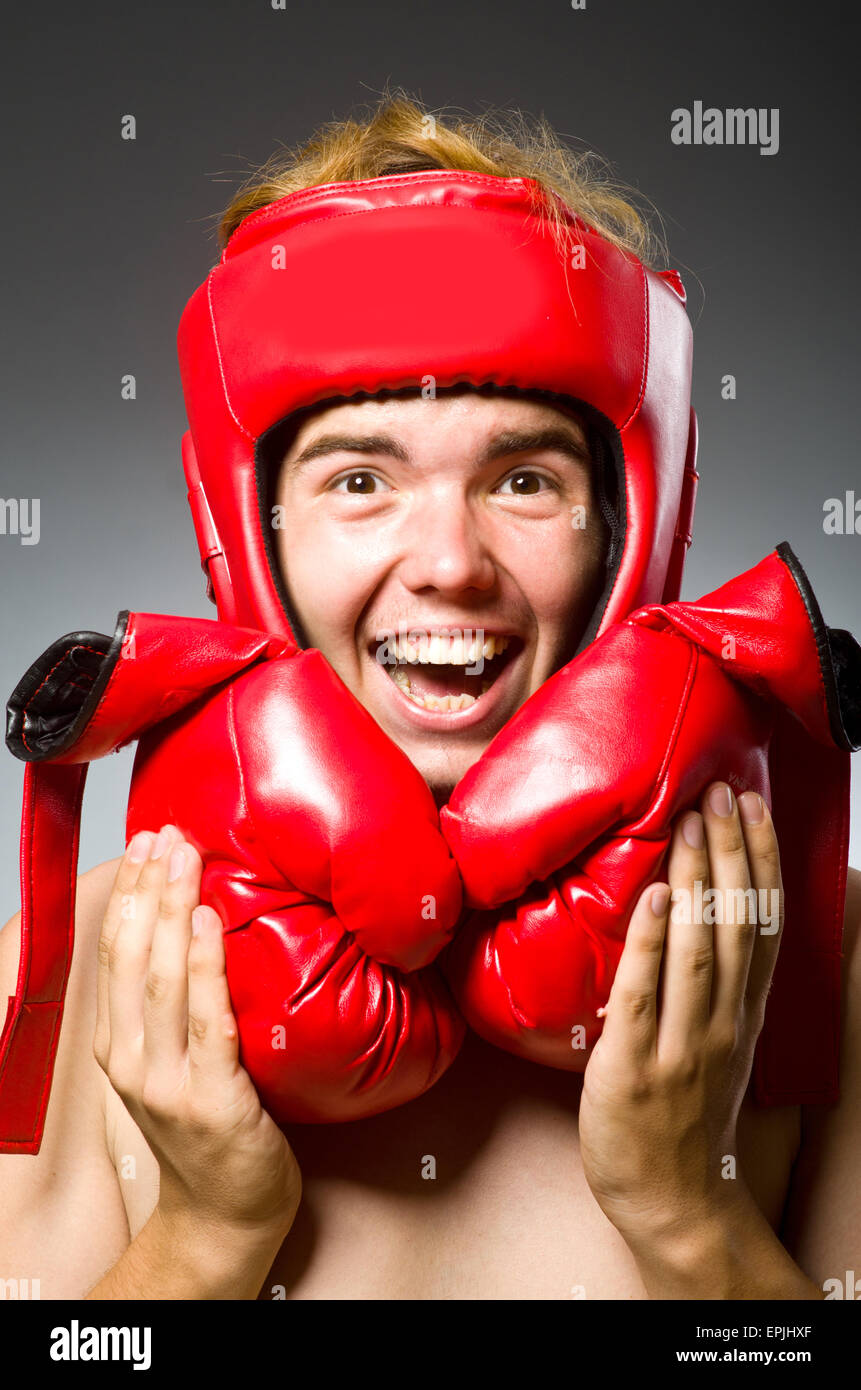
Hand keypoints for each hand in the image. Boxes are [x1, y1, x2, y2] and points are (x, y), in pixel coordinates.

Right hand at [94, 825, 301, 1236]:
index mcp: (119, 1045)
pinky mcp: (214, 1100)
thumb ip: (176, 1003)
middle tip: (166, 834)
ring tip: (185, 860)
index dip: (126, 894)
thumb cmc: (208, 1129)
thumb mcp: (173, 1061)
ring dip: (172, 912)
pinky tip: (210, 924)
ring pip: (161, 981)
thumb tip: (201, 922)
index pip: (114, 954)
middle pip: (131, 957)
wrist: (226, 1212)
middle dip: (146, 888)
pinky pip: (209, 1023)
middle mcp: (133, 1060)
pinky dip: (206, 968)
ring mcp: (169, 1082)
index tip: (142, 843)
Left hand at [578, 781, 782, 1247]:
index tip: (755, 808)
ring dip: (697, 880)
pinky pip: (644, 993)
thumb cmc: (686, 1115)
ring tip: (692, 822)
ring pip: (699, 949)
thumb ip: (710, 987)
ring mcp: (682, 1044)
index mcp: (742, 1012)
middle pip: (736, 923)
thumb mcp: (716, 1045)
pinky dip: (650, 941)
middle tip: (723, 792)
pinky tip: (652, 895)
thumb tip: (691, 912)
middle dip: (733, 852)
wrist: (675, 1201)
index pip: (761, 923)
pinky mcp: (636, 1065)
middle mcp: (723, 1022)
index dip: (761, 862)